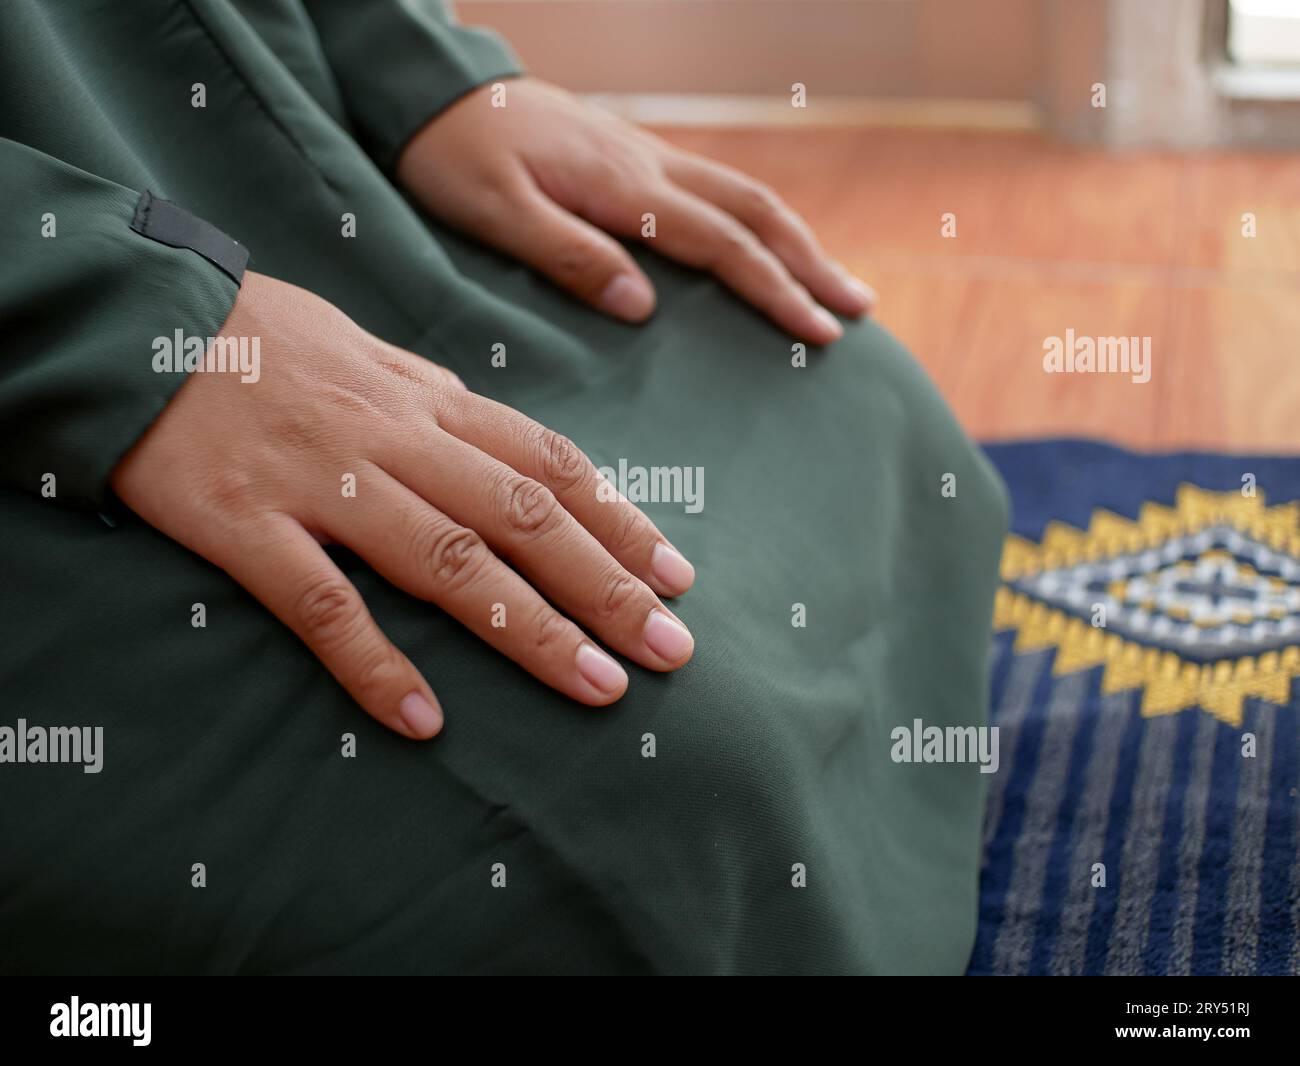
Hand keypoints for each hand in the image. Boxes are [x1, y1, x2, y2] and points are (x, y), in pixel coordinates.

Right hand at [111, 272, 695, 738]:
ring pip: (449, 560)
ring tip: (598, 686)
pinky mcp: (247, 524)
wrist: (135, 319)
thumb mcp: (365, 348)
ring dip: (532, 629)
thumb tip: (491, 427)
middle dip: (609, 587)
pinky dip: (375, 663)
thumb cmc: (260, 338)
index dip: (620, 521)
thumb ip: (432, 393)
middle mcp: (393, 439)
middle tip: (673, 650)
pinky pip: (322, 604)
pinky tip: (422, 721)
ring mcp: (324, 484)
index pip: (549, 462)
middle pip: (524, 517)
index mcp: (426, 400)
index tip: (677, 576)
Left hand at [397, 77, 874, 344]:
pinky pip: (715, 188)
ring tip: (837, 282)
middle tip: (860, 311)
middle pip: (755, 213)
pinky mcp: (633, 158)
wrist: (435, 89)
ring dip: (796, 240)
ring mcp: (646, 157)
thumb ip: (569, 256)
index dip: (776, 289)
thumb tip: (644, 309)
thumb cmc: (455, 156)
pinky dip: (757, 222)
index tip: (819, 331)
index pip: (722, 244)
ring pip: (744, 195)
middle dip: (811, 264)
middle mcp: (649, 167)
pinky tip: (768, 244)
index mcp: (623, 187)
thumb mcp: (495, 213)